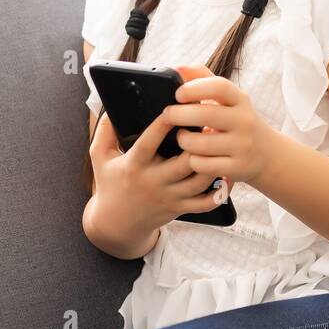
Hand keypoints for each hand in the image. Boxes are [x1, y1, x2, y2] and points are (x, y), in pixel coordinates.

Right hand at [88, 106, 233, 235]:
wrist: (115, 225)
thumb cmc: (110, 183)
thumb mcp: (100, 157)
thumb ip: (104, 130)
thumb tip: (109, 104)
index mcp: (134, 165)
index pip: (149, 142)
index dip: (163, 124)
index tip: (176, 106)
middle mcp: (154, 181)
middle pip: (183, 163)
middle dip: (200, 144)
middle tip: (213, 122)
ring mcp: (169, 196)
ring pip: (199, 182)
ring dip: (214, 162)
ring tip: (223, 142)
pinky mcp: (180, 208)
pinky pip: (206, 203)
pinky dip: (221, 191)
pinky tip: (228, 174)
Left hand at [170, 64, 278, 184]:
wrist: (267, 153)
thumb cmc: (238, 121)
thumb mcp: (228, 99)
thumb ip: (203, 80)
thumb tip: (178, 68)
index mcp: (241, 100)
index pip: (220, 87)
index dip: (195, 88)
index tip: (178, 93)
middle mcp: (245, 121)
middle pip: (205, 115)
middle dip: (178, 114)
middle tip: (167, 115)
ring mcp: (242, 145)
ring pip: (199, 144)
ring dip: (183, 140)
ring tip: (183, 137)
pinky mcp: (237, 167)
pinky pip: (202, 165)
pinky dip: (192, 161)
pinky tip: (194, 156)